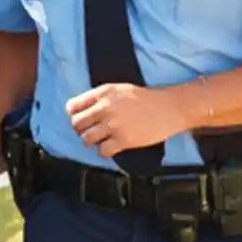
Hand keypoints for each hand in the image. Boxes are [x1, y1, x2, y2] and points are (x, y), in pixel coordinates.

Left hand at [65, 84, 191, 158]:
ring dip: (91, 142)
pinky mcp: (123, 140)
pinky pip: (102, 151)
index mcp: (103, 93)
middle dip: (81, 130)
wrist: (169, 108)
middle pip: (76, 124)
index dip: (74, 115)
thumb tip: (82, 110)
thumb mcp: (119, 89)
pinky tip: (111, 147)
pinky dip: (105, 151)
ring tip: (100, 140)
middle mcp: (105, 107)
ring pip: (86, 139)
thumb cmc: (145, 99)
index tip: (81, 120)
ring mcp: (114, 124)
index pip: (73, 106)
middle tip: (90, 132)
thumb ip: (100, 97)